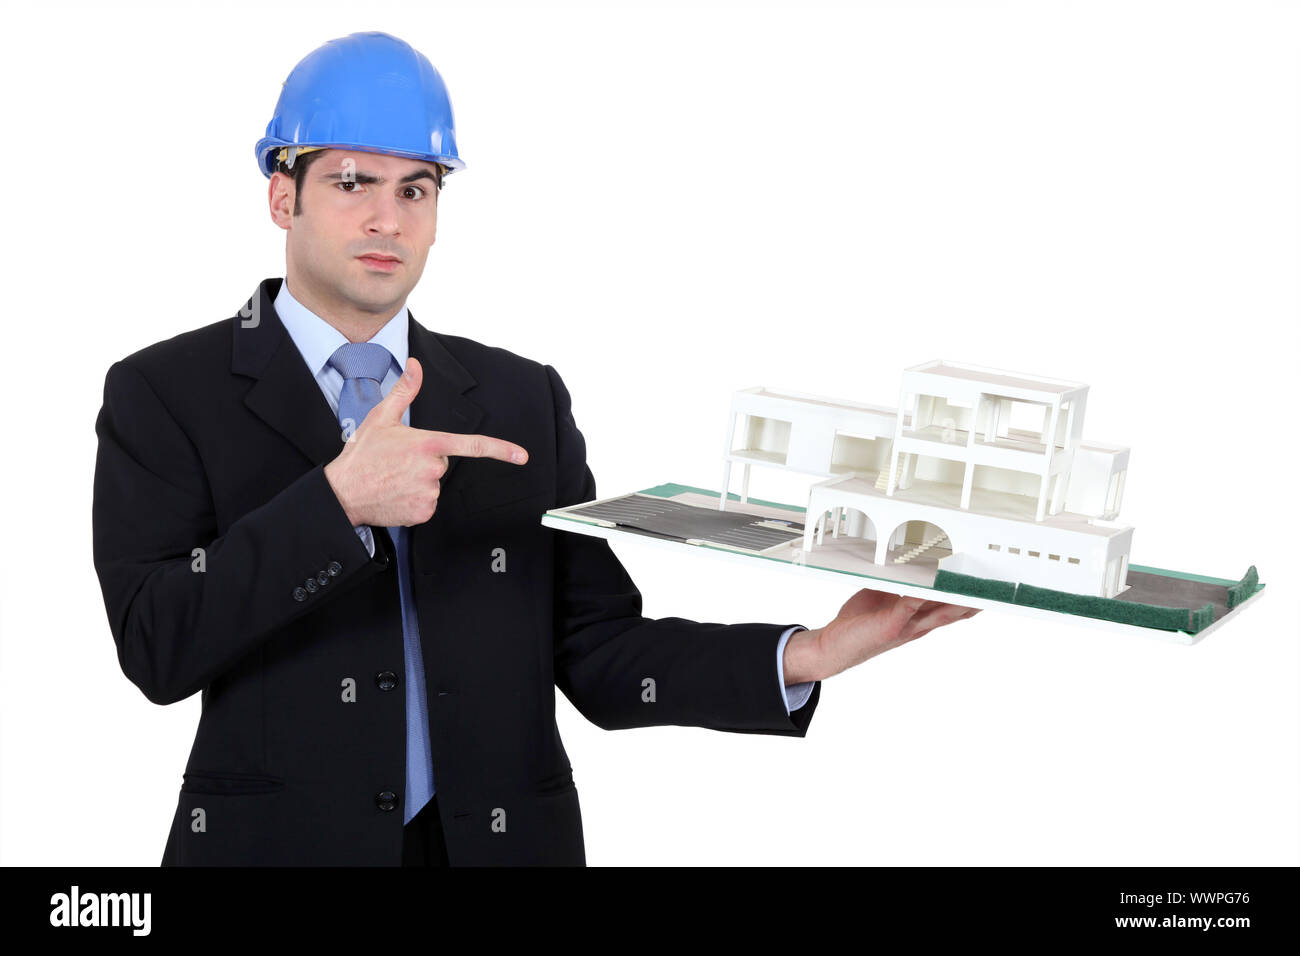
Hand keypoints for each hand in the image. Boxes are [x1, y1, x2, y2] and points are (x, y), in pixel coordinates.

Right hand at [324, 357, 528, 527]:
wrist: (342, 493)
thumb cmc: (361, 454)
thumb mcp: (381, 417)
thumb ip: (405, 391)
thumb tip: (415, 365)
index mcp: (428, 444)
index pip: (472, 445)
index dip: (501, 450)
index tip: (522, 455)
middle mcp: (432, 469)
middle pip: (442, 463)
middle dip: (425, 461)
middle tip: (398, 462)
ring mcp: (428, 493)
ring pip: (434, 484)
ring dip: (419, 481)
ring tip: (393, 478)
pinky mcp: (423, 513)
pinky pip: (428, 504)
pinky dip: (414, 500)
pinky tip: (395, 494)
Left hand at [783, 589, 980, 682]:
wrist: (834, 646)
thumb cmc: (860, 622)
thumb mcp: (885, 598)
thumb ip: (901, 584)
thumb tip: (911, 562)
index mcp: (921, 617)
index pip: (956, 607)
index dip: (975, 596)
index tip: (992, 581)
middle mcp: (920, 624)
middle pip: (959, 611)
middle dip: (978, 597)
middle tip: (997, 581)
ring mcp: (909, 626)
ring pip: (943, 611)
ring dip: (959, 597)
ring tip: (976, 582)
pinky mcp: (892, 624)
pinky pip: (911, 605)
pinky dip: (922, 593)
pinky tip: (931, 583)